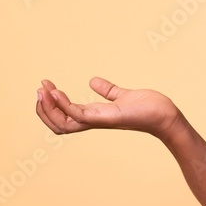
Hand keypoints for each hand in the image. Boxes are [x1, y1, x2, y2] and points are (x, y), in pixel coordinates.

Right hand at [36, 77, 181, 139]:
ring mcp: (99, 120)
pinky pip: (78, 115)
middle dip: (43, 109)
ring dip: (49, 106)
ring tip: (44, 89)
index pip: (63, 118)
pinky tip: (57, 92)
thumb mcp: (122, 95)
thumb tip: (93, 81)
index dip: (50, 106)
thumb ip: (107, 90)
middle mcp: (94, 121)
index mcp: (95, 115)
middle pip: (57, 125)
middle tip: (40, 89)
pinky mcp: (107, 118)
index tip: (45, 88)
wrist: (166, 115)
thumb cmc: (148, 108)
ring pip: (62, 122)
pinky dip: (63, 105)